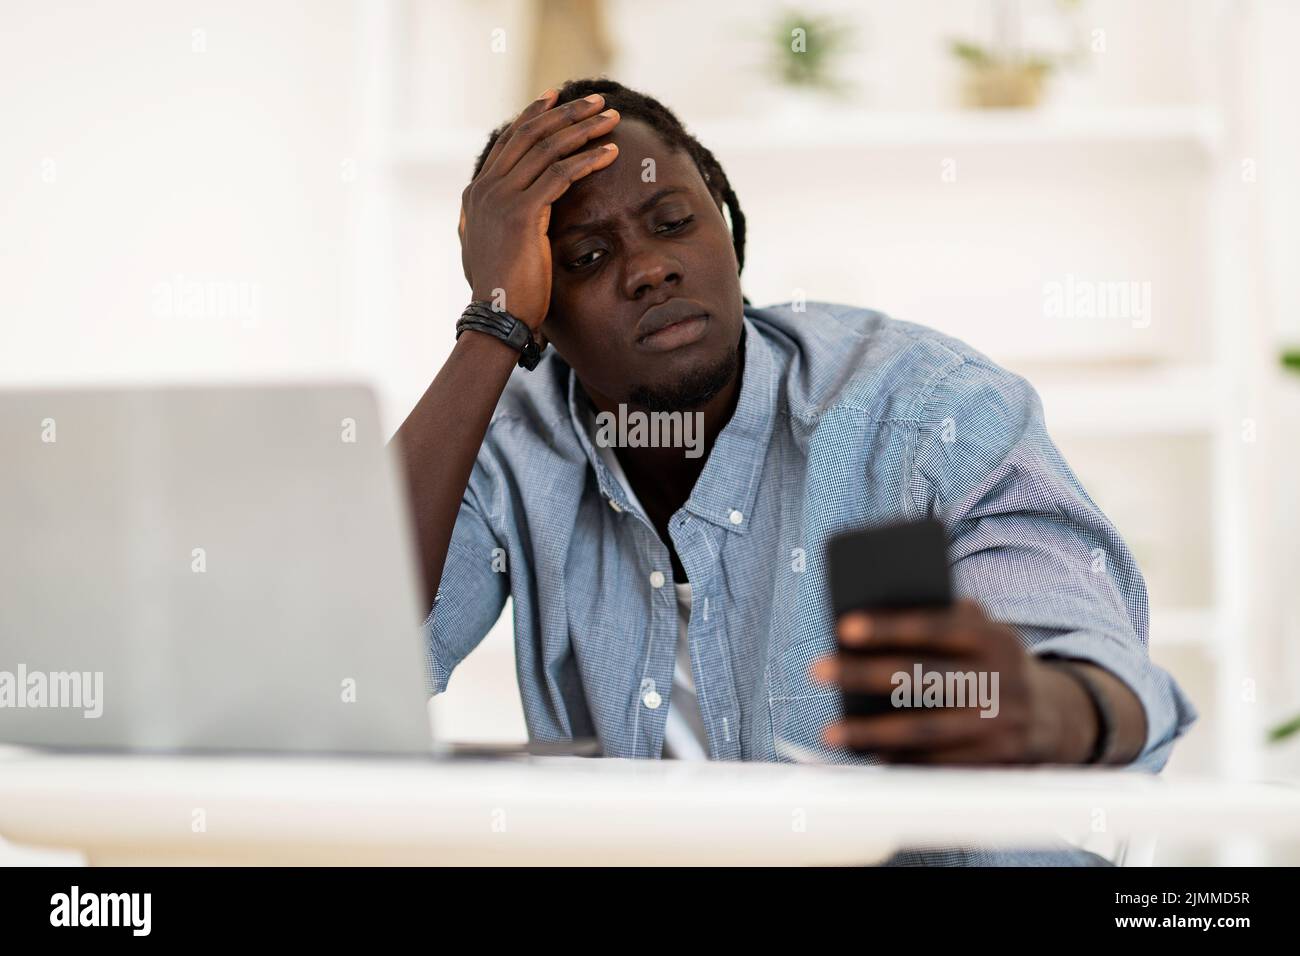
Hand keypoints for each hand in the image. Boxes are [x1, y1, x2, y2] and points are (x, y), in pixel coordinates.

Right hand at [458, 89, 620, 333]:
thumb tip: (494, 216)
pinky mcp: (522, 214)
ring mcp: (501, 199)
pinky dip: (587, 160)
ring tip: (612, 118)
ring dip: (583, 129)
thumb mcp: (490, 249)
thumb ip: (492, 223)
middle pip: (530, 135)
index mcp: (477, 194)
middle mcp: (486, 189)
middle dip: (566, 113)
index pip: (509, 141)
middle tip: (597, 101)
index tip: (558, 98)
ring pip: (548, 149)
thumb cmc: (502, 292)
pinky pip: (560, 175)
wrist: (497, 317)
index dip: (535, 116)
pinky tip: (609, 152)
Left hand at [808, 598, 1096, 763]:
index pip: (935, 627)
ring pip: (926, 729)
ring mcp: (1002, 723)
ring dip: (872, 732)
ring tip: (831, 731)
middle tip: (818, 669)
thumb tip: (871, 621)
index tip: (843, 628)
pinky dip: (902, 762)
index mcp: (994, 638)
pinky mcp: (999, 760)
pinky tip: (869, 757)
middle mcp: (1002, 679)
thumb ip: (942, 617)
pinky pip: (941, 763)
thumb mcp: (983, 630)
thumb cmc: (991, 662)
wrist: (1055, 715)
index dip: (889, 627)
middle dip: (864, 674)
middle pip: (922, 677)